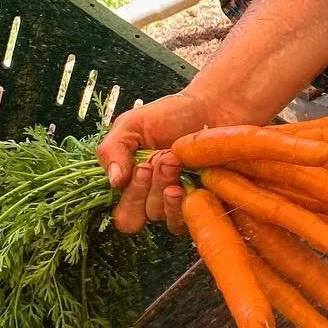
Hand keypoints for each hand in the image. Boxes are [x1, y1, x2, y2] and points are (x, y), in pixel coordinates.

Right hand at [97, 86, 242, 236]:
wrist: (215, 106)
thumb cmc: (173, 114)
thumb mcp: (133, 124)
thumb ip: (113, 149)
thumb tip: (114, 181)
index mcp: (135, 186)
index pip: (125, 214)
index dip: (131, 197)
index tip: (143, 167)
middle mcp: (157, 199)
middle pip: (145, 217)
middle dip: (152, 189)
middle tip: (165, 159)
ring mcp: (184, 206)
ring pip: (168, 220)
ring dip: (171, 194)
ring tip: (180, 163)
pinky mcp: (209, 206)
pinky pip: (196, 221)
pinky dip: (193, 203)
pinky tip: (197, 181)